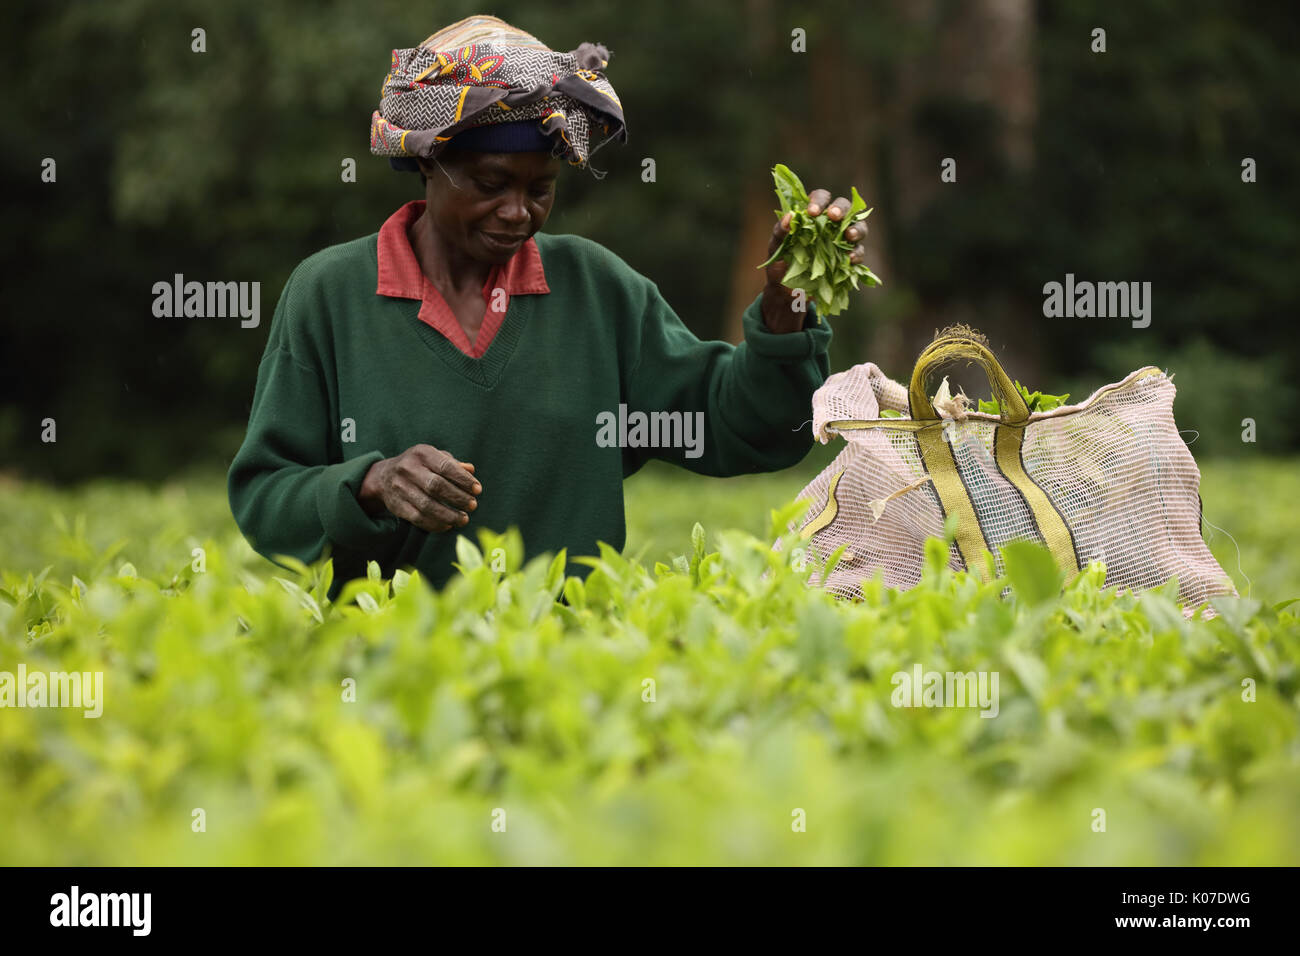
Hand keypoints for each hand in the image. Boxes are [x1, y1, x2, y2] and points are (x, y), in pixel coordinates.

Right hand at [358, 444, 480, 532]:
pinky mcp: (396, 506)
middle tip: (473, 505)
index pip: (445, 466)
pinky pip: (418, 518)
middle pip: (436, 486)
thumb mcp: (433, 458)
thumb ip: (452, 463)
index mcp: (421, 453)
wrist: (383, 477)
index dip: (463, 479)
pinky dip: (435, 524)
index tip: (478, 490)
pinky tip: (448, 525)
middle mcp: (408, 468)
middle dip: (458, 498)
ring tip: (464, 519)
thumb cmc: (419, 466)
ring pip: (427, 505)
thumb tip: (471, 470)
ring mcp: (400, 488)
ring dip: (448, 515)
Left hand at [760, 187, 869, 332]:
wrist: (786, 292)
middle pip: (845, 207)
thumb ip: (780, 232)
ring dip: (856, 229)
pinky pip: (858, 253)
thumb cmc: (781, 262)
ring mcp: (843, 241)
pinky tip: (850, 259)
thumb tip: (789, 218)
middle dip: (841, 209)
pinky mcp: (848, 259)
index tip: (812, 212)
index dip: (819, 200)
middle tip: (834, 217)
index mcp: (813, 215)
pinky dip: (857, 254)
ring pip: (859, 226)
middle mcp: (831, 224)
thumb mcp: (776, 247)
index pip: (821, 197)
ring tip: (849, 235)